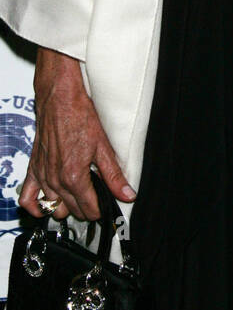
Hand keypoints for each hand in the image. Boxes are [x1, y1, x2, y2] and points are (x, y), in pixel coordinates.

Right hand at [19, 47, 135, 222]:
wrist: (60, 99)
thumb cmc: (80, 116)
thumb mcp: (103, 146)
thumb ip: (114, 175)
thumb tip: (127, 194)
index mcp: (74, 176)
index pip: (89, 209)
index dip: (101, 210)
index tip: (107, 205)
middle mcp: (55, 179)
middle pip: (72, 211)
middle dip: (86, 208)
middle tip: (97, 197)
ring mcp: (42, 176)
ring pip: (53, 208)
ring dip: (66, 207)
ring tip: (78, 196)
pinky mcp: (33, 169)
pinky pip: (27, 198)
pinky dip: (36, 206)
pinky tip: (48, 204)